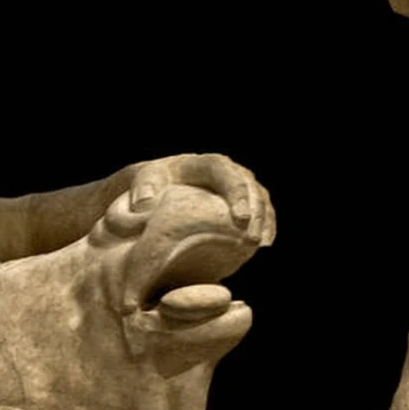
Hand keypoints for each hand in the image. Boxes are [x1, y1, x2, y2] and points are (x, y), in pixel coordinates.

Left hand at [131, 153, 274, 247]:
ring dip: (264, 219)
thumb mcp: (143, 184)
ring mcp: (238, 185)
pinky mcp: (243, 200)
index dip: (237, 195)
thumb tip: (143, 206)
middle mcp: (227, 171)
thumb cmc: (150, 187)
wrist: (158, 188)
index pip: (226, 174)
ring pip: (260, 198)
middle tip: (252, 239)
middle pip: (249, 186)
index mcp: (204, 164)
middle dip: (255, 212)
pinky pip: (261, 209)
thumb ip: (143, 191)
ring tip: (261, 244)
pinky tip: (264, 245)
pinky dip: (265, 224)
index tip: (239, 219)